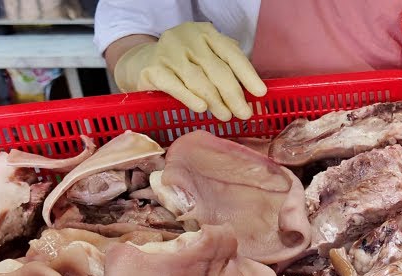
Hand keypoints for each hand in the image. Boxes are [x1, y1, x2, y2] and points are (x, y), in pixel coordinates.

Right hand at [114, 22, 266, 121]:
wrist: (141, 63)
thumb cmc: (183, 64)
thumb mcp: (206, 59)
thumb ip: (228, 71)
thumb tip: (256, 98)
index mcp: (206, 33)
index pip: (232, 54)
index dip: (248, 75)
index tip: (260, 93)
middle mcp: (188, 38)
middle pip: (217, 70)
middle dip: (234, 95)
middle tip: (244, 114)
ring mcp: (169, 51)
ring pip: (199, 80)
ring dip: (215, 101)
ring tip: (226, 116)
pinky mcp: (153, 68)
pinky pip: (176, 87)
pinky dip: (190, 98)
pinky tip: (202, 108)